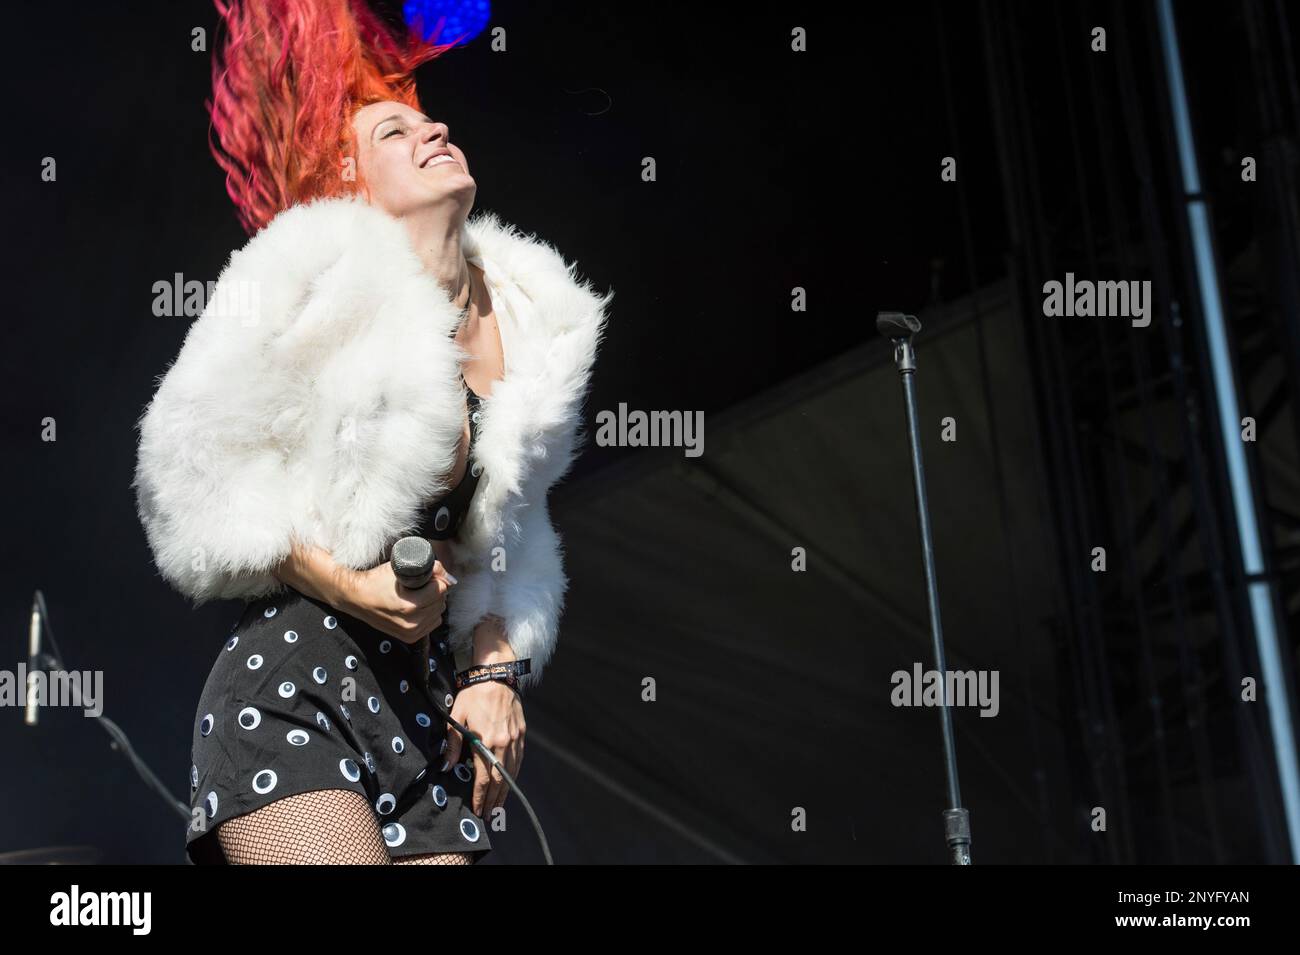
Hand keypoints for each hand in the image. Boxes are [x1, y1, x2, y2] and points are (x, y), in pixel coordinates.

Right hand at [333, 554, 455, 643]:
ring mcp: (411, 632)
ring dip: (433, 603)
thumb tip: (448, 577)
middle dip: (435, 591)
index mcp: (409, 606)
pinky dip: (429, 614)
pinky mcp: (410, 638)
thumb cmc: (376, 581)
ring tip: (417, 596)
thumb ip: (429, 569)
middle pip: (441, 602)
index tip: (427, 577)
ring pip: (439, 613)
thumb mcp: (400, 568)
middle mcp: (411, 622)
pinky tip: (417, 607)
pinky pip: (433, 623)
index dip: (436, 579)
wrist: (357, 598)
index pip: (441, 589)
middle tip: (421, 585)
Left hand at [444, 681, 524, 817]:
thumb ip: (452, 744)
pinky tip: (509, 782)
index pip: (483, 777)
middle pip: (500, 780)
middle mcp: (504, 743)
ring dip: (506, 791)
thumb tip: (447, 767)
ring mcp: (515, 739)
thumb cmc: (473, 695)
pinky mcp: (522, 733)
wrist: (495, 675)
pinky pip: (519, 760)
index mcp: (487, 741)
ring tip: (499, 805)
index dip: (480, 796)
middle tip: (490, 814)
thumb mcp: (456, 717)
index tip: (478, 809)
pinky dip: (514, 774)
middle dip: (494, 799)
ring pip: (512, 772)